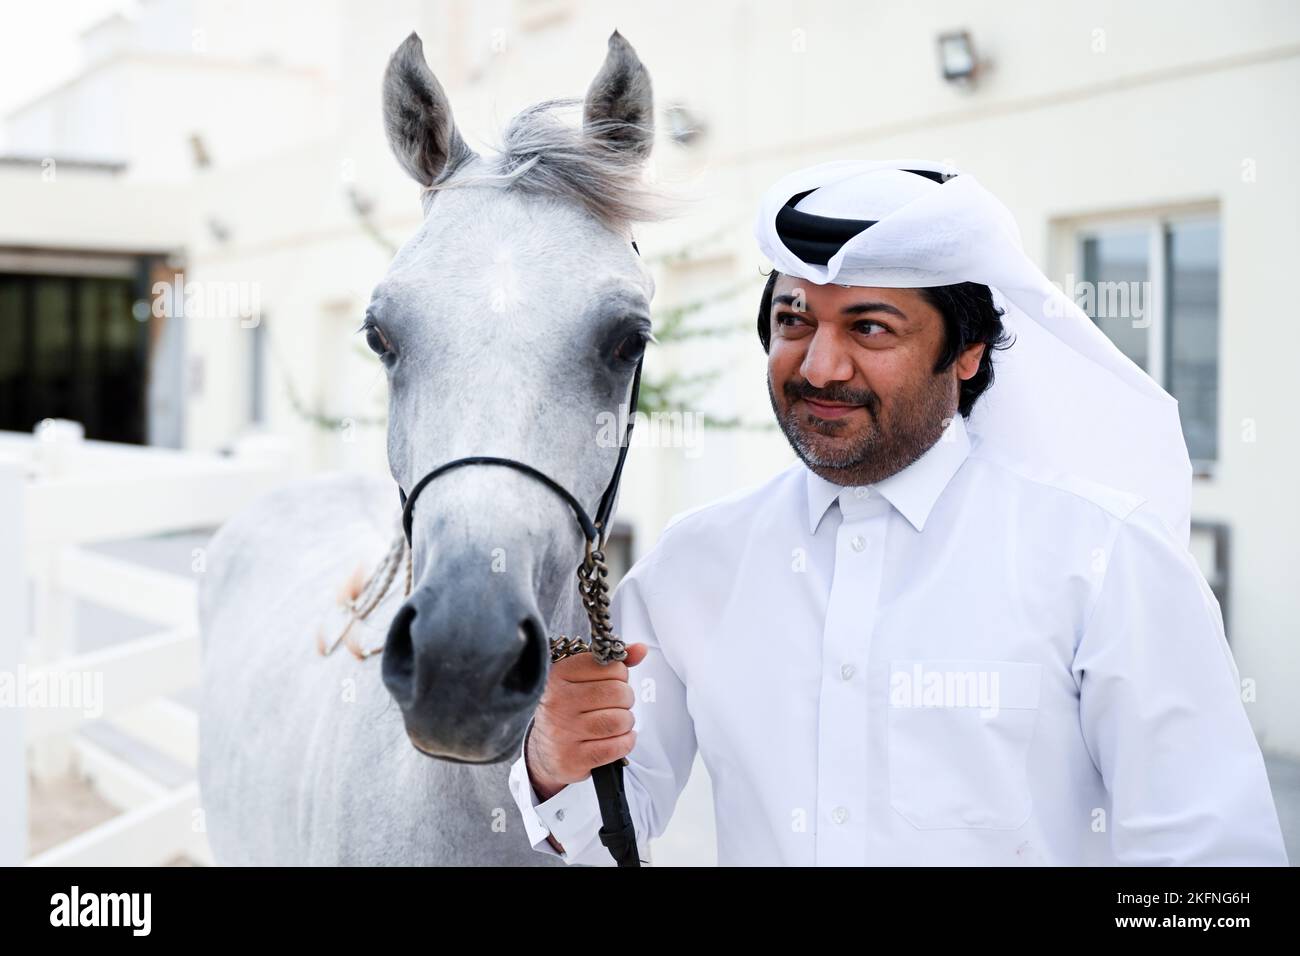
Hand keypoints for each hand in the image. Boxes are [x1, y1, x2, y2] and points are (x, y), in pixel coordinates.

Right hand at [525, 643, 648, 801]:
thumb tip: (640, 649)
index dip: (619, 675)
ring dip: (626, 723)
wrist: (544, 751)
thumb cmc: (568, 710)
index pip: (609, 666)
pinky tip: (617, 739)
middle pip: (618, 693)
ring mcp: (563, 731)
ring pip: (620, 720)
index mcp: (558, 675)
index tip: (612, 682)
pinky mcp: (572, 758)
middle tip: (617, 705)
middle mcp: (557, 701)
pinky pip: (617, 746)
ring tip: (617, 723)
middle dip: (626, 700)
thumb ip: (611, 663)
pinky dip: (625, 742)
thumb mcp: (581, 680)